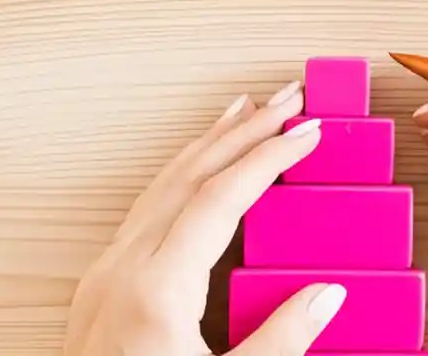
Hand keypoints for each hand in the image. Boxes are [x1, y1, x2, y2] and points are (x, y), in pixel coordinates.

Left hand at [65, 82, 346, 355]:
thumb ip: (280, 341)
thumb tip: (328, 295)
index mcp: (155, 291)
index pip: (223, 199)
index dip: (270, 157)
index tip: (308, 130)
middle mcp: (122, 269)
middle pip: (191, 176)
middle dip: (246, 129)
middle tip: (290, 96)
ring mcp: (104, 274)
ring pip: (163, 185)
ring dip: (209, 143)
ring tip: (245, 110)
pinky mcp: (99, 286)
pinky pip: (147, 208)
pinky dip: (181, 175)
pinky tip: (195, 170)